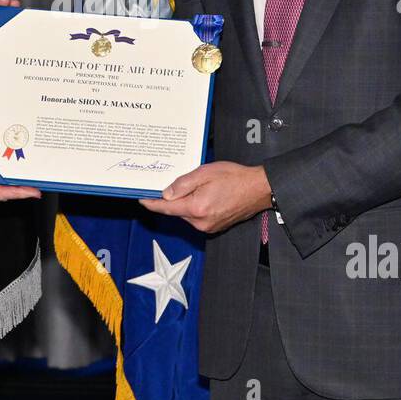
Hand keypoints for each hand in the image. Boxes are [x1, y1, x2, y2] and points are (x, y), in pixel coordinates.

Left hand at [138, 162, 271, 233]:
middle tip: (174, 182)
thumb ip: (183, 184)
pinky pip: (197, 217)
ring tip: (199, 186)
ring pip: (187, 213)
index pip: (166, 208)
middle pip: (176, 211)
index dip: (152, 203)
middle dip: (172, 198)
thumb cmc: (235, 178)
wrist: (258, 189)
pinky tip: (205, 194)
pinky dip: (196, 206)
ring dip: (186, 202)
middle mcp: (200, 222)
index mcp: (196, 208)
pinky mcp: (215, 227)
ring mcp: (208, 226)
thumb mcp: (205, 173)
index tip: (141, 199)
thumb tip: (166, 193)